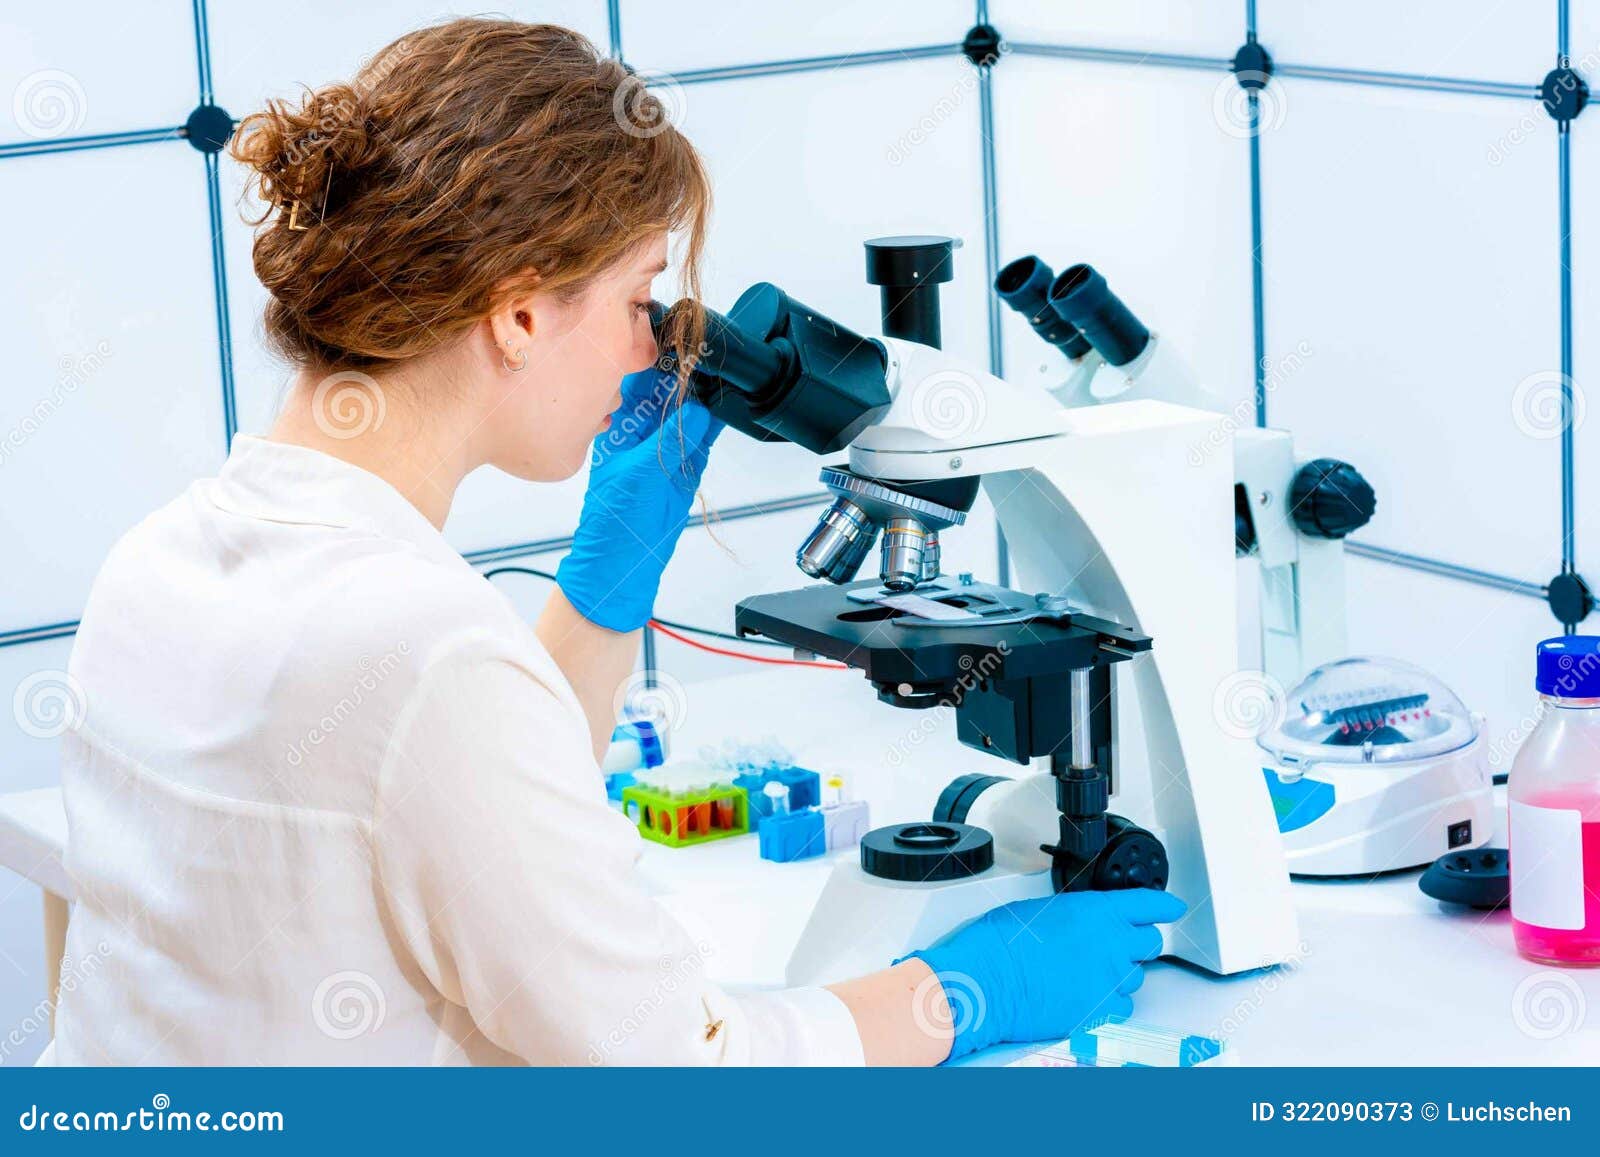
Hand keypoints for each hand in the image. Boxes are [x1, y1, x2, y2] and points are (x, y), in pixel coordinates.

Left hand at [555, 368, 723, 631]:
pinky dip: (716, 418)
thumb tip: (697, 408)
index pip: (635, 379)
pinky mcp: (687, 463)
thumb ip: (671, 439)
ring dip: (704, 391)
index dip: (653, 356)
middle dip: (685, 368)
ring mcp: (666, 445)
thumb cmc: (615, 521)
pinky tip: (729, 401)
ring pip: (688, 408)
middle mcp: (641, 430)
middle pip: (666, 389)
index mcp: (617, 425)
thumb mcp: (641, 473)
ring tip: (723, 368)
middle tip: (708, 347)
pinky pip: (703, 433)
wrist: (624, 565)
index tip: (677, 337)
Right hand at [902, 888, 1187, 1061]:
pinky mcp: (1099, 1012)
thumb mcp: (1039, 909)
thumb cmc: (1001, 944)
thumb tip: (1081, 923)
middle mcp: (1111, 946)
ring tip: (1088, 972)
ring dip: (1120, 973)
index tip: (1172, 907)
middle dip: (1137, 942)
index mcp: (1097, 912)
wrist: (988, 982)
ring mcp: (1108, 981)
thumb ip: (1074, 915)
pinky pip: (1123, 1007)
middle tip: (1116, 944)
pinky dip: (1112, 1002)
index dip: (1163, 905)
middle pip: (1149, 943)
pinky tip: (1089, 995)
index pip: (1148, 905)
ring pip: (1136, 977)